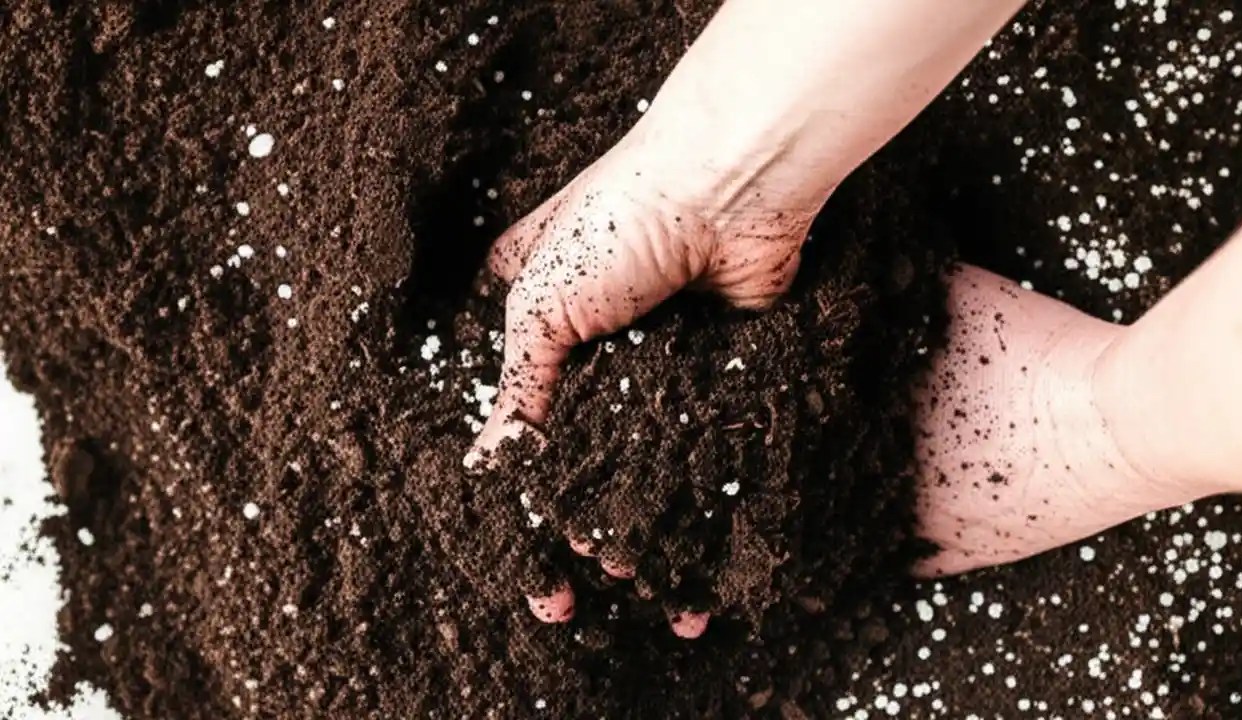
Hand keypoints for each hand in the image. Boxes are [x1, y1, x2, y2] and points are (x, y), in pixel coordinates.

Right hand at [468, 133, 819, 636]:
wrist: (724, 189)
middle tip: (581, 601)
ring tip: (648, 591)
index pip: (524, 441)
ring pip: (651, 478)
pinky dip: (707, 513)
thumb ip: (517, 399)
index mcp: (541, 337)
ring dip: (648, 539)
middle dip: (585, 537)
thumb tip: (486, 473)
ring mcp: (661, 377)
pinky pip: (711, 462)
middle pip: (588, 470)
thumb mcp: (538, 312)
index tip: (531, 579)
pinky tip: (702, 570)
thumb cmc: (616, 230)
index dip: (521, 511)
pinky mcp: (720, 384)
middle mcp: (600, 364)